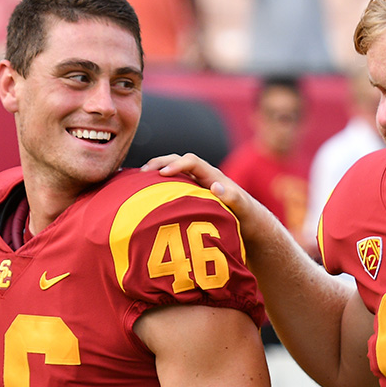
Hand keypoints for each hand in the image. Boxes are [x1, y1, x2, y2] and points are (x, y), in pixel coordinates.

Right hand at [142, 153, 283, 242]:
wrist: (249, 225)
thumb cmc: (247, 216)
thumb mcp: (244, 209)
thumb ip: (233, 198)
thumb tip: (216, 186)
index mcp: (212, 176)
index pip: (192, 162)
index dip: (176, 165)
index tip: (162, 174)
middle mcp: (202, 177)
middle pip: (177, 161)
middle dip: (160, 163)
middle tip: (142, 174)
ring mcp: (194, 186)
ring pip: (172, 173)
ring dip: (155, 174)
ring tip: (136, 183)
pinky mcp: (189, 196)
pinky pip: (171, 187)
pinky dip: (156, 187)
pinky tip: (141, 195)